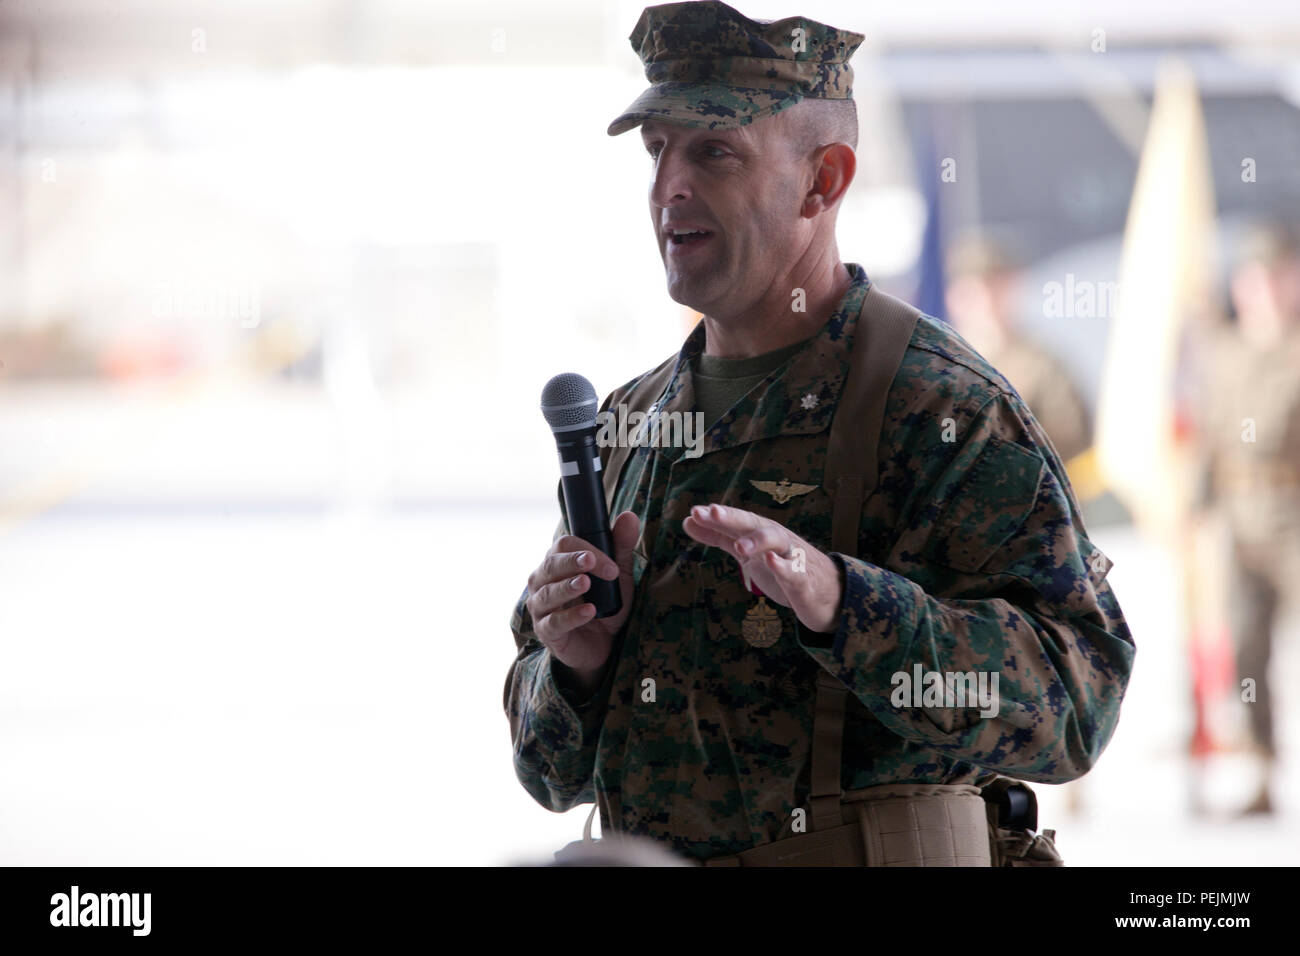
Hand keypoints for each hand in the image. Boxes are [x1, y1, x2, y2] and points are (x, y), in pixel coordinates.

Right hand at [525, 511, 640, 689]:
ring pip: (548, 594)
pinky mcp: (547, 632)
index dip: (585, 549)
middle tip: (590, 561)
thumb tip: (629, 515)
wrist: (604, 643)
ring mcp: (541, 608)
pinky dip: (571, 616)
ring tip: (586, 583)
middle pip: (550, 565)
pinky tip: (589, 612)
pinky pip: (554, 623)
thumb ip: (621, 546)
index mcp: (557, 563)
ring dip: (567, 587)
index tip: (610, 564)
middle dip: (571, 562)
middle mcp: (543, 581)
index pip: (563, 545)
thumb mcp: (618, 575)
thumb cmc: (606, 604)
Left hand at [682, 503, 843, 634]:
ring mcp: (792, 557)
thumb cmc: (783, 566)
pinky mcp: (804, 580)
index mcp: (760, 533)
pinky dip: (784, 566)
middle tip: (711, 512)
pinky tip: (772, 562)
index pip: (736, 521)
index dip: (716, 517)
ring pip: (777, 541)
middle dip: (733, 518)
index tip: (694, 512)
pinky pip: (795, 571)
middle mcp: (776, 539)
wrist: (827, 592)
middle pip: (754, 524)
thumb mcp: (747, 550)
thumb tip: (688, 521)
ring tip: (739, 545)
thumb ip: (719, 536)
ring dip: (758, 540)